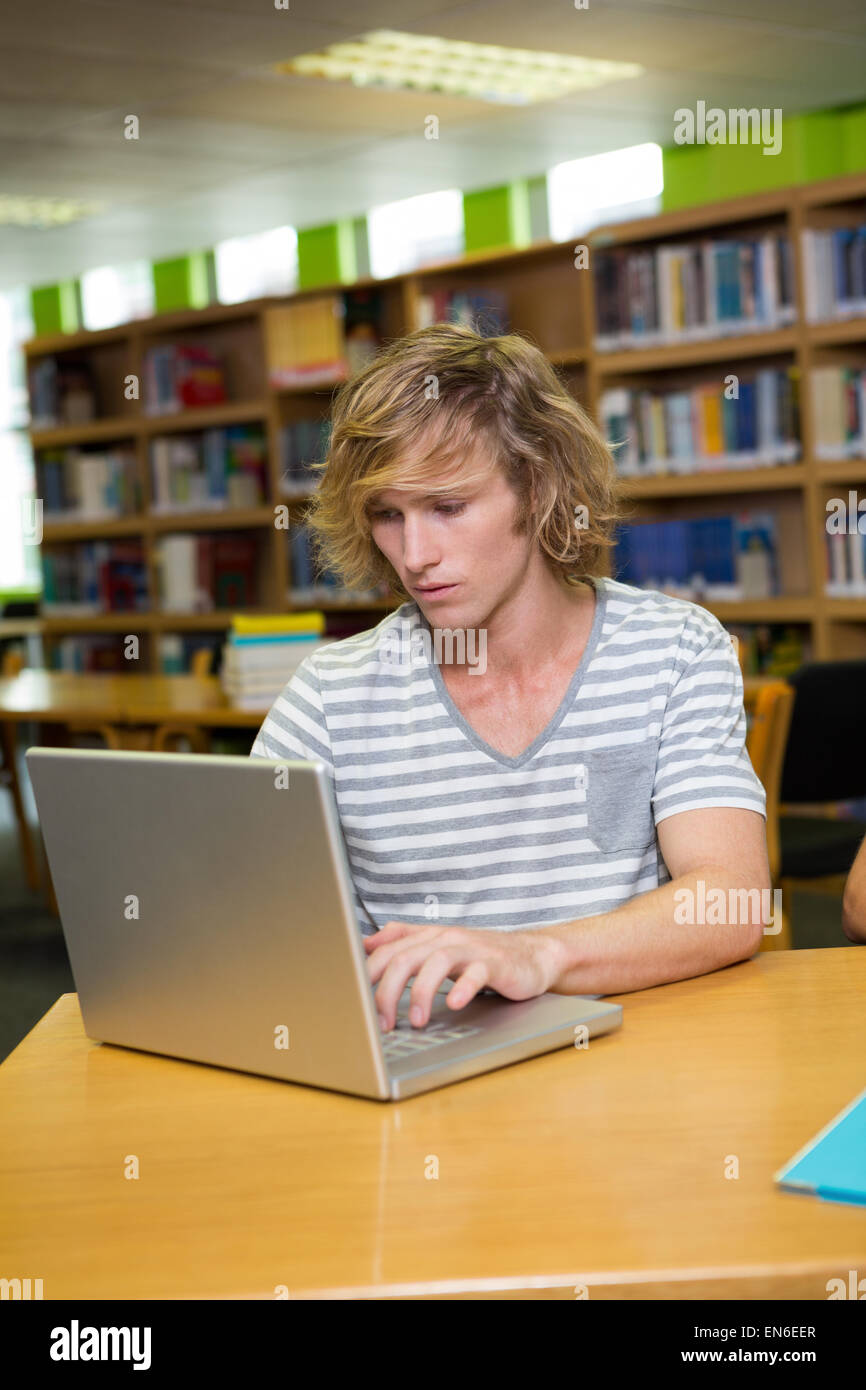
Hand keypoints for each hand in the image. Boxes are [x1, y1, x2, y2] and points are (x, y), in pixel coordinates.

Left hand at [363, 920, 562, 1030]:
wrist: (533, 955)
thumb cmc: (482, 956)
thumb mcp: (439, 944)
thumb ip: (404, 939)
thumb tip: (366, 942)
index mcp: (429, 937)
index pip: (388, 950)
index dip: (367, 974)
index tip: (354, 1001)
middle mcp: (447, 939)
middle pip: (406, 957)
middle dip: (387, 991)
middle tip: (381, 1022)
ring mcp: (472, 949)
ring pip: (437, 961)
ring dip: (421, 993)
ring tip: (415, 1021)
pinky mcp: (496, 964)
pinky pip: (477, 973)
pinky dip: (463, 988)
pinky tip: (454, 1004)